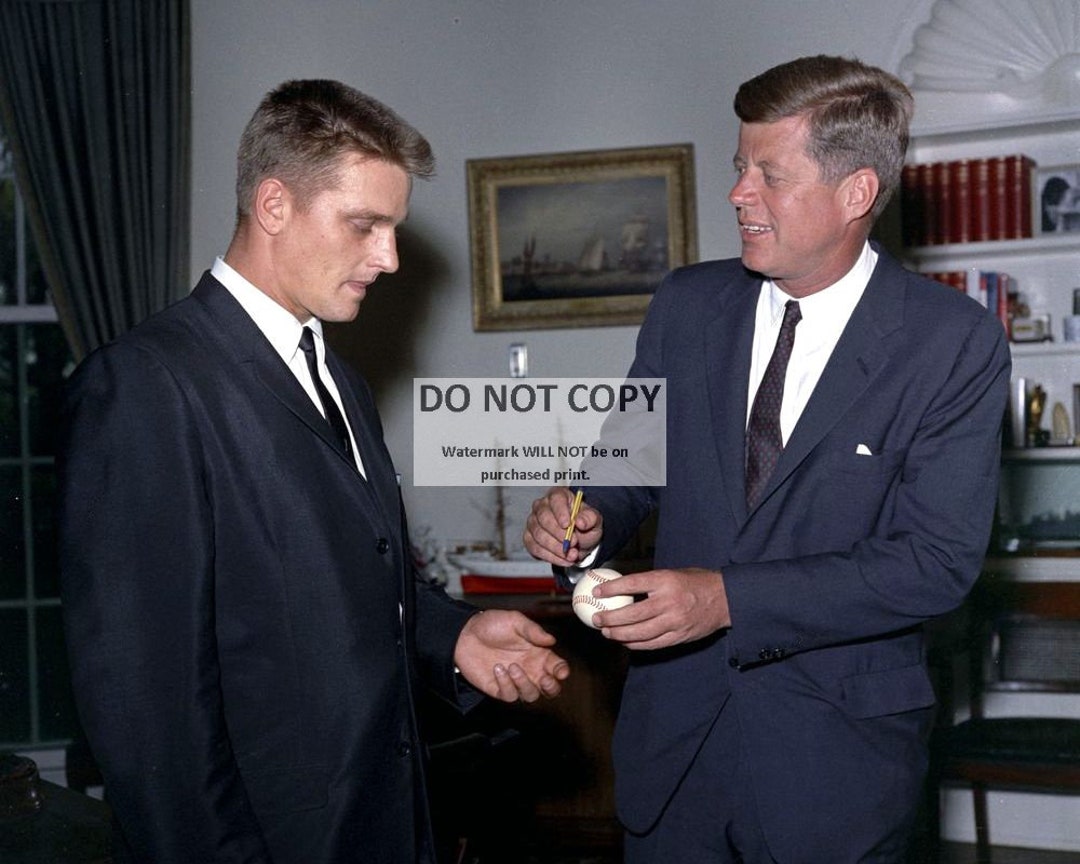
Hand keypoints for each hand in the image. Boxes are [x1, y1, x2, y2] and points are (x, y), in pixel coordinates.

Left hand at [454, 610, 569, 701]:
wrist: (464, 633)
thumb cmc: (491, 624)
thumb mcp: (514, 621)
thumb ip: (533, 630)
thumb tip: (552, 640)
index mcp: (538, 653)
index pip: (557, 667)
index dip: (562, 672)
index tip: (560, 671)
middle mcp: (529, 669)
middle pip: (550, 689)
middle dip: (551, 688)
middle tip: (544, 679)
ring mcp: (515, 680)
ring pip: (531, 695)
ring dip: (525, 684)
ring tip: (512, 666)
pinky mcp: (499, 688)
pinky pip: (510, 696)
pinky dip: (506, 685)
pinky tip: (498, 669)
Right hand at [523, 486, 602, 566]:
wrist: (579, 541)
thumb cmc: (585, 525)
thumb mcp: (594, 520)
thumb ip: (590, 519)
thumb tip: (580, 522)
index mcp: (559, 495)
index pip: (556, 499)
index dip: (560, 512)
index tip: (567, 525)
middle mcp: (542, 506)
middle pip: (544, 518)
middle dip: (559, 534)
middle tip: (573, 544)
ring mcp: (533, 522)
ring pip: (538, 535)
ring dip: (556, 548)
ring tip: (572, 555)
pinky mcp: (529, 538)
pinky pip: (535, 548)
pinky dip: (550, 557)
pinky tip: (563, 560)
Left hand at [589, 567, 730, 649]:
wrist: (725, 599)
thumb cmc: (696, 583)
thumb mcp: (672, 573)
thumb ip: (649, 582)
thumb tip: (620, 587)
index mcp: (666, 580)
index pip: (632, 584)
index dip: (612, 589)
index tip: (597, 592)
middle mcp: (669, 602)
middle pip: (632, 614)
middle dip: (610, 618)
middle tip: (596, 618)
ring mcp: (675, 622)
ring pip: (640, 633)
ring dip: (619, 634)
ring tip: (606, 632)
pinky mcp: (679, 637)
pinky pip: (653, 644)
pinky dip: (636, 644)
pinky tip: (625, 642)